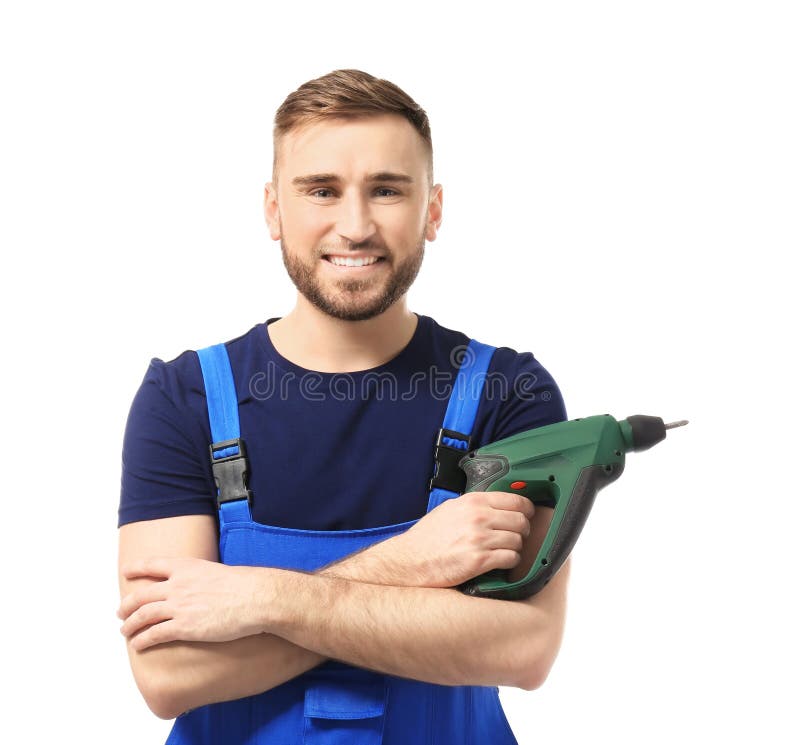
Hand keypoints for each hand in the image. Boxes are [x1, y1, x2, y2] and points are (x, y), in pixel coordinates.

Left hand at [118, 557, 265, 650]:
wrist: (254, 598)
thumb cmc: (244, 585)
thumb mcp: (218, 571)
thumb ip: (201, 578)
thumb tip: (199, 588)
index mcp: (187, 567)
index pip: (153, 564)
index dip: (136, 567)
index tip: (126, 571)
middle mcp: (178, 585)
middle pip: (142, 594)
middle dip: (127, 605)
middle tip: (121, 612)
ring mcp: (179, 606)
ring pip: (143, 615)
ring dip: (130, 625)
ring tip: (125, 631)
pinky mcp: (184, 627)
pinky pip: (154, 634)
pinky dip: (142, 640)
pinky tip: (138, 645)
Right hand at [393, 491, 533, 587]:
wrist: (410, 561)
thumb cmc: (428, 537)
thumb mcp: (450, 509)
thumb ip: (475, 505)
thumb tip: (498, 505)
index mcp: (473, 501)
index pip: (516, 501)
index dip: (526, 510)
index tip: (526, 516)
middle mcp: (478, 517)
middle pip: (521, 521)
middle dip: (522, 531)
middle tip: (515, 536)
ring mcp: (479, 539)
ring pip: (518, 541)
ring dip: (515, 548)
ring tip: (504, 551)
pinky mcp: (479, 561)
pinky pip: (511, 558)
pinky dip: (510, 562)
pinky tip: (500, 562)